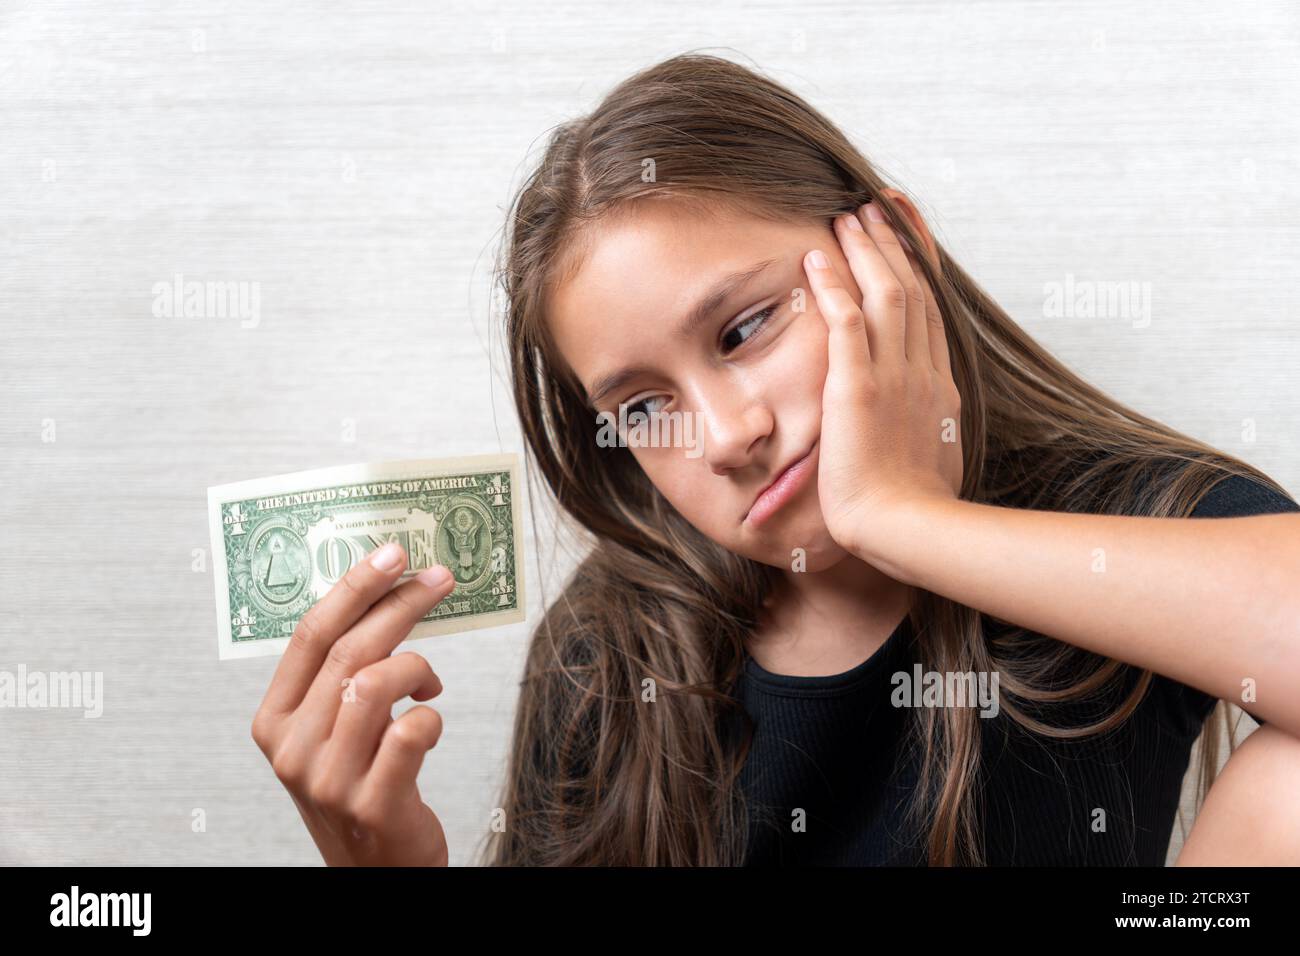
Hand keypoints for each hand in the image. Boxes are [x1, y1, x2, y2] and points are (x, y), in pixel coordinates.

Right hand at [250, 541, 456, 865]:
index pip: (310, 635)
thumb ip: (343, 677)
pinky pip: (411, 732)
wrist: (375, 870)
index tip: (393, 552)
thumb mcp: (331, 731)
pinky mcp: (372, 804)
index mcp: (273, 721)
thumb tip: (389, 597)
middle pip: (349, 651)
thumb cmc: (359, 785)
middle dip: (401, 605)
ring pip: (377, 684)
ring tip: (428, 683)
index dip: (354, 586)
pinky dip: (431, 717)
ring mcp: (329, 780)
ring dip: (418, 668)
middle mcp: (292, 749)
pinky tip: (429, 725)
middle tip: (440, 580)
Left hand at [802, 200, 963, 556]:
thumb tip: (920, 432)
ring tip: (848, 216)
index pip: (930, 310)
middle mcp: (923, 372)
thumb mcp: (929, 462)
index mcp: (939, 387)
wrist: (910, 531)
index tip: (910, 232)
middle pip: (913, 289)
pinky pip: (847, 323)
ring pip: (886, 294)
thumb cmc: (915, 513)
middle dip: (894, 242)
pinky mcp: (859, 389)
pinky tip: (815, 258)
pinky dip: (833, 287)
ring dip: (865, 251)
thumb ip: (922, 433)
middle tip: (877, 206)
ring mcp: (894, 377)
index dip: (919, 265)